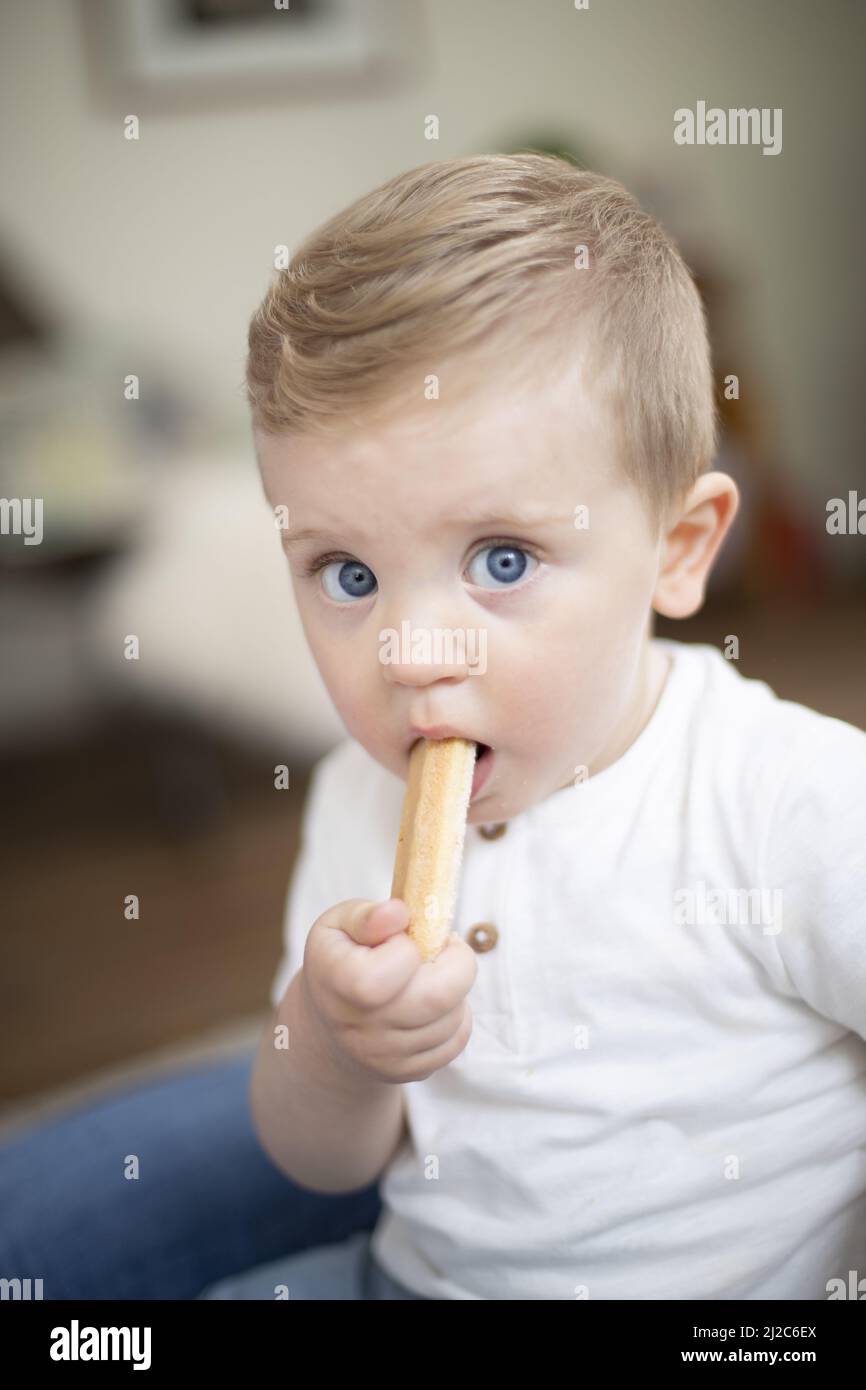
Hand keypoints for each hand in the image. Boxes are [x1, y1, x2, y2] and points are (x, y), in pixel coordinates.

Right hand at [298, 898, 476, 1083]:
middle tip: (444, 949)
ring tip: (431, 977)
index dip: (410, 943)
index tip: (401, 939)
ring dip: (456, 989)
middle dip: (458, 963)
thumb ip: (367, 916)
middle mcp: (362, 1029)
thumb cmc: (338, 964)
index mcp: (342, 983)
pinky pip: (456, 1040)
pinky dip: (456, 1016)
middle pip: (439, 997)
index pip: (401, 960)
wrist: (326, 1029)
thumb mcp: (337, 926)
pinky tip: (433, 1003)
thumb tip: (399, 913)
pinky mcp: (409, 1073)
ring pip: (454, 1017)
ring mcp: (387, 1057)